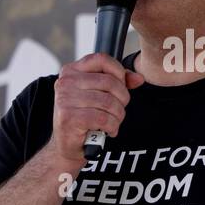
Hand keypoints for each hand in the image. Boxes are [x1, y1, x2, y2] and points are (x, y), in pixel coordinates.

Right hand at [50, 53, 145, 168]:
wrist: (67, 145)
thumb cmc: (84, 117)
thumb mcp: (99, 95)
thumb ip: (118, 83)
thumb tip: (138, 78)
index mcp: (71, 71)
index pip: (102, 59)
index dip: (119, 71)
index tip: (122, 86)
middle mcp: (66, 82)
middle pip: (110, 82)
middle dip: (122, 99)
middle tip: (118, 110)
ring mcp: (65, 100)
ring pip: (109, 102)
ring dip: (118, 116)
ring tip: (113, 122)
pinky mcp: (69, 118)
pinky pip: (104, 118)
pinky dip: (112, 127)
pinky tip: (109, 130)